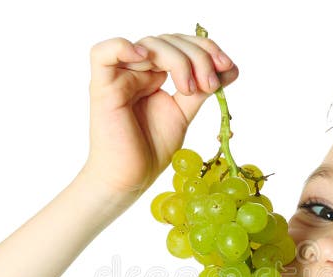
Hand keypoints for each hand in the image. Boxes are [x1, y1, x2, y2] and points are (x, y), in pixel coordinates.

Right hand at [76, 33, 238, 199]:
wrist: (129, 179)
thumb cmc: (150, 150)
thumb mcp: (184, 113)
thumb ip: (202, 89)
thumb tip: (231, 68)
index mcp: (153, 74)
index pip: (180, 45)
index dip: (205, 49)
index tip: (227, 67)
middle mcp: (135, 71)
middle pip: (167, 41)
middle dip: (197, 56)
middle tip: (211, 83)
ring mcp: (119, 77)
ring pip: (148, 44)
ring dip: (178, 60)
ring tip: (189, 89)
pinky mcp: (102, 87)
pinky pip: (103, 53)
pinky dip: (123, 47)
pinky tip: (146, 59)